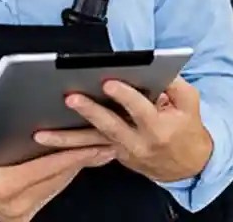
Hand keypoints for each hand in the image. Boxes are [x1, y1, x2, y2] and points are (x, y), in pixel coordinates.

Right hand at [0, 146, 115, 221]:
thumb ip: (14, 139)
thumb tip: (46, 129)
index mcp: (5, 185)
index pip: (53, 166)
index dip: (79, 152)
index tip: (99, 143)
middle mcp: (13, 205)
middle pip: (59, 178)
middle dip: (83, 160)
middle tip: (106, 142)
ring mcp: (16, 215)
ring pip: (54, 187)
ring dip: (74, 169)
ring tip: (95, 152)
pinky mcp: (16, 218)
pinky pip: (45, 195)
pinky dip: (57, 179)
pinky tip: (69, 167)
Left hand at [34, 76, 212, 183]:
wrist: (187, 166)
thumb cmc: (187, 130)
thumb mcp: (191, 103)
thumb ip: (176, 84)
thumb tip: (158, 66)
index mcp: (158, 127)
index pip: (139, 109)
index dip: (125, 96)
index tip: (109, 82)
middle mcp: (137, 142)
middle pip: (109, 127)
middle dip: (89, 112)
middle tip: (70, 99)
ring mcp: (122, 151)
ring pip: (90, 145)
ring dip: (64, 140)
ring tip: (41, 132)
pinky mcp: (112, 155)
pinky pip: (87, 152)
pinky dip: (67, 148)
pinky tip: (47, 141)